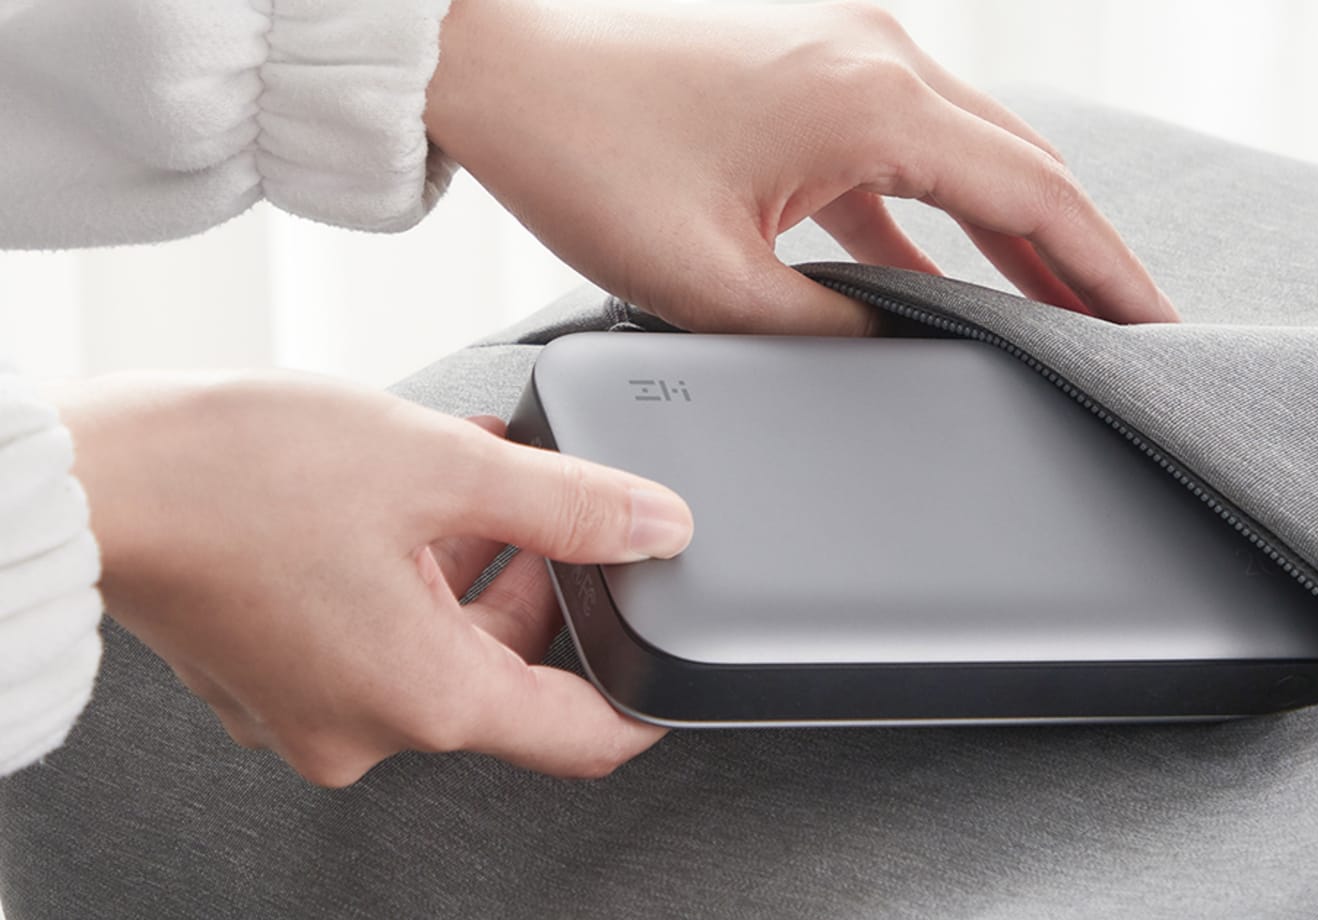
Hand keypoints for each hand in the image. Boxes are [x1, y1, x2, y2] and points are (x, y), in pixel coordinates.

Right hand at [54, 372, 692, 785]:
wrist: (93, 476)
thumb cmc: (237, 474)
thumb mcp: (439, 467)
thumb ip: (568, 503)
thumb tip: (656, 525)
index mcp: (424, 700)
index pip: (581, 734)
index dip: (640, 694)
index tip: (666, 663)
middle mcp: (365, 729)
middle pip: (506, 675)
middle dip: (539, 583)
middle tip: (552, 506)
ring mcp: (310, 710)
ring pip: (438, 646)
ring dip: (472, 565)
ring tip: (478, 477)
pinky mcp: (270, 677)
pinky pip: (372, 638)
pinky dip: (408, 576)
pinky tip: (410, 497)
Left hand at [425, 0, 1178, 334]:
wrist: (496, 70)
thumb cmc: (584, 156)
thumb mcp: (710, 282)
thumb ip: (823, 334)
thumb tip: (893, 363)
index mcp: (869, 98)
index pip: (1031, 193)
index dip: (1102, 270)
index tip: (1153, 328)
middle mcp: (875, 54)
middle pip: (1018, 165)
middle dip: (1077, 253)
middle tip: (1129, 331)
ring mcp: (842, 50)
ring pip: (962, 154)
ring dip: (1005, 232)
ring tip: (1052, 311)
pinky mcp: (803, 68)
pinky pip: (894, 149)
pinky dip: (926, 214)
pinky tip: (937, 279)